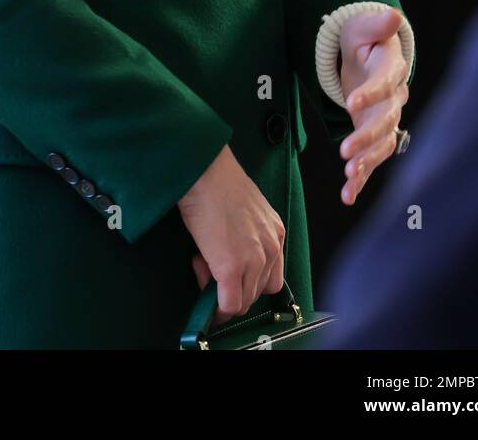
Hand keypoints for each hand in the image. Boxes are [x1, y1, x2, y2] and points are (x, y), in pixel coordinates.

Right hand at [177, 145, 285, 325]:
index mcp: (276, 232)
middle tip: (208, 266)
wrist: (204, 169)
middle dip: (232, 288)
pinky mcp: (232, 268)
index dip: (247, 281)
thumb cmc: (217, 180)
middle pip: (257, 292)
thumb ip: (247, 236)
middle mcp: (271, 248)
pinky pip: (228, 304)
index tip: (229, 276)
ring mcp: (253, 260)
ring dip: (220, 292)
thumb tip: (228, 259)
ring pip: (243, 301)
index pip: (271, 277)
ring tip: (201, 263)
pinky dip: (216, 308)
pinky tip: (203, 289)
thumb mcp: (246, 209)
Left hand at [337, 7, 409, 205]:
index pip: (385, 83)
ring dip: (367, 162)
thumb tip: (392, 16)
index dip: (371, 93)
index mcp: (392, 69)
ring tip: (349, 176)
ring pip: (382, 145)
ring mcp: (384, 119)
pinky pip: (371, 160)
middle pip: (385, 121)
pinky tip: (348, 196)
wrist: (365, 53)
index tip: (350, 102)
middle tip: (346, 150)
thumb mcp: (363, 26)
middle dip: (367, 137)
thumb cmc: (363, 37)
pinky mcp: (373, 135)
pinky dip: (360, 179)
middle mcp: (393, 99)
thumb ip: (376, 25)